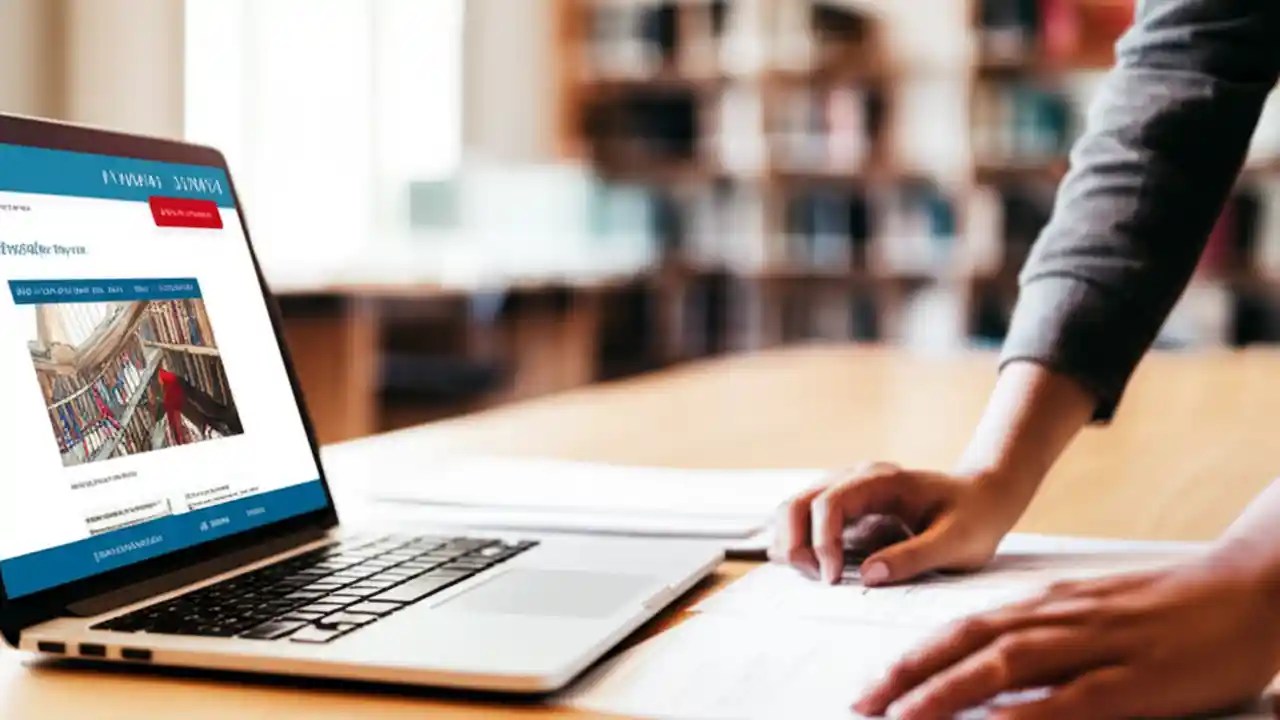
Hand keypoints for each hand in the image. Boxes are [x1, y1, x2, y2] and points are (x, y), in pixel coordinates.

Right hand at [768, 463, 1027, 584]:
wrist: (982, 499)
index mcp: (880, 481)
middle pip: (797, 504)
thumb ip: (914, 557)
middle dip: (797, 546)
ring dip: (792, 545)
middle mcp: (854, 479)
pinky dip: (798, 545)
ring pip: (792, 511)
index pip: (830, 503)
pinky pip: (802, 522)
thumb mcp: (956, 543)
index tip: (835, 580)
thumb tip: (869, 575)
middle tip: (821, 582)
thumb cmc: (973, 519)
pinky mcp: (842, 509)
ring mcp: (844, 491)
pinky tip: (817, 569)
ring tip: (818, 577)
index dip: (824, 543)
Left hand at [855, 558, 1279, 718]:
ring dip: (946, 692)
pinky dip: (1028, 713)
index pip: (963, 629)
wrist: (1246, 590)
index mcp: (1047, 607)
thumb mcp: (1093, 615)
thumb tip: (990, 676)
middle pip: (968, 644)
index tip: (873, 683)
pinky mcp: (1136, 680)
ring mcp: (1096, 647)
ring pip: (1005, 666)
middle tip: (862, 703)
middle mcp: (1059, 620)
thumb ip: (1043, 638)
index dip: (912, 656)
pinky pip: (1073, 698)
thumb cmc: (1168, 610)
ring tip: (902, 717)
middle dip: (908, 675)